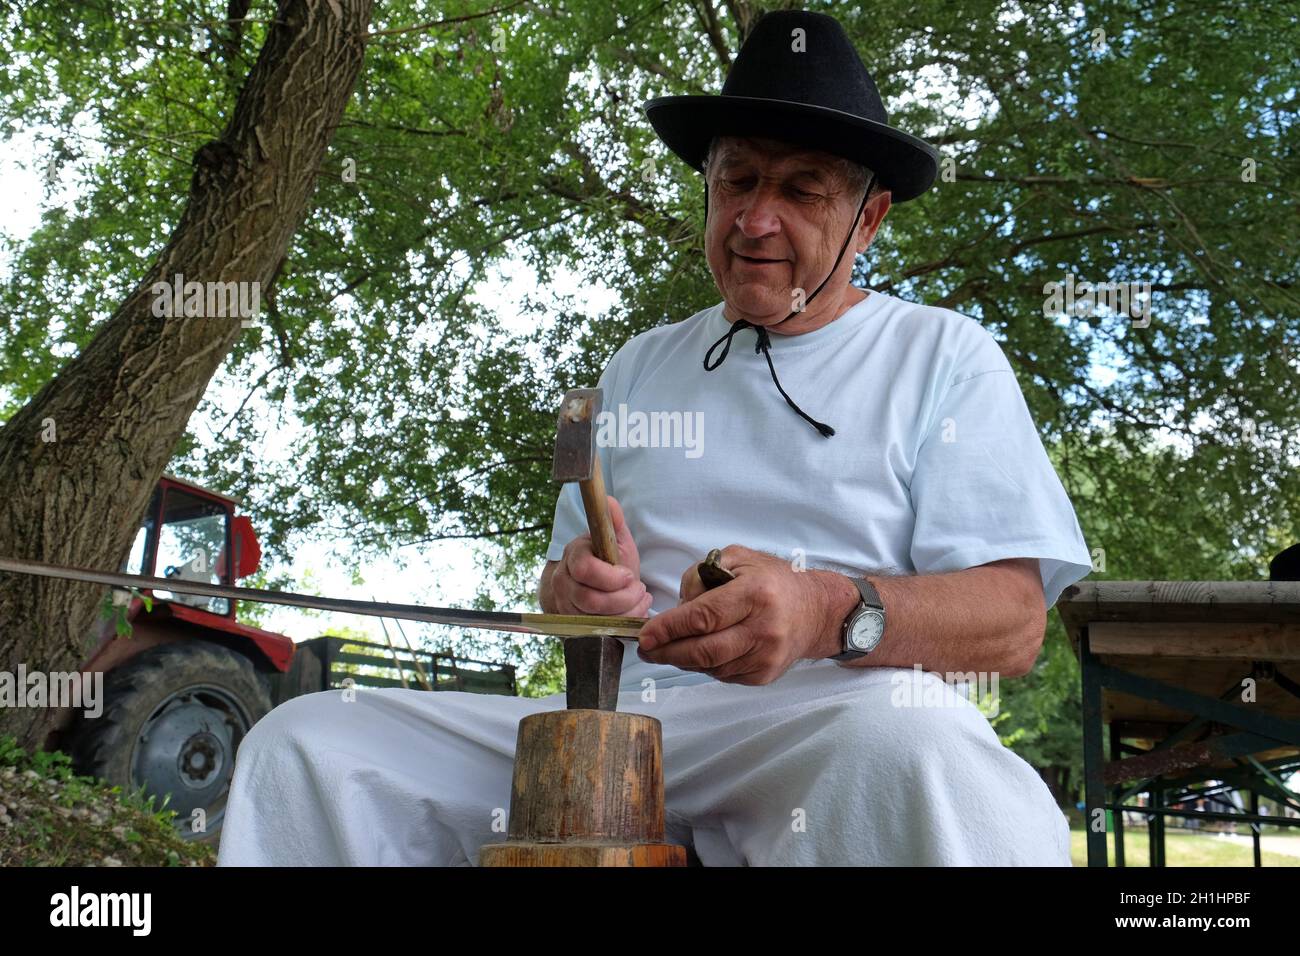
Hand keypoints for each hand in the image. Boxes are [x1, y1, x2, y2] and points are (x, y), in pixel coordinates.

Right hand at [550, 496, 652, 617]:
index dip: (612, 577)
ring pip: (597, 620)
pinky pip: (598, 631)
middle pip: (592, 601)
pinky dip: (623, 624)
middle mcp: (563, 582)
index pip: (586, 570)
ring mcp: (565, 606)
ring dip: (627, 612)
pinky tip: (633, 611)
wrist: (586, 583)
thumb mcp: (613, 539)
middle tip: (640, 589)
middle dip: (625, 599)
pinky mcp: (572, 625)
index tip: (629, 575)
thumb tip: (608, 499)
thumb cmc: (606, 559)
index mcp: (573, 555)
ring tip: (640, 599)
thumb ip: (613, 521)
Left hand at [636, 544, 849, 683]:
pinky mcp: (765, 675)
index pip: (704, 617)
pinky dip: (704, 666)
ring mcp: (766, 656)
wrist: (815, 611)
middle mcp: (764, 629)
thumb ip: (702, 573)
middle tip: (646, 650)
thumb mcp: (738, 558)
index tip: (645, 635)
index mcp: (756, 594)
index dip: (670, 628)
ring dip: (682, 660)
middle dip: (667, 652)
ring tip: (666, 649)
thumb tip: (678, 605)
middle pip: (704, 650)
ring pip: (710, 667)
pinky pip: (723, 675)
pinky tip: (697, 653)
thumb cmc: (772, 580)